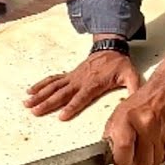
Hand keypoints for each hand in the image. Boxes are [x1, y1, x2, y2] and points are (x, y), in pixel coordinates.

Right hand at [24, 51, 141, 120]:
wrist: (109, 48)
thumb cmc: (119, 64)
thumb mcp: (130, 75)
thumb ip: (133, 88)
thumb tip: (137, 100)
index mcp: (94, 84)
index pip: (80, 97)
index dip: (71, 106)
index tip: (61, 116)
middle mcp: (79, 81)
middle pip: (61, 94)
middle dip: (48, 103)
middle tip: (36, 112)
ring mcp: (72, 77)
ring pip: (53, 87)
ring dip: (40, 95)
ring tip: (27, 104)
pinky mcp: (68, 75)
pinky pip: (52, 80)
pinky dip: (41, 85)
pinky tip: (30, 91)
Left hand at [104, 80, 164, 164]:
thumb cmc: (143, 101)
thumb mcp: (119, 114)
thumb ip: (112, 134)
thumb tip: (108, 154)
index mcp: (128, 118)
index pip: (123, 149)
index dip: (120, 162)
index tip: (120, 164)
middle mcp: (146, 125)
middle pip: (142, 163)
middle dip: (136, 164)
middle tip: (133, 157)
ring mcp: (162, 132)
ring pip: (155, 163)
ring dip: (149, 159)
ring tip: (144, 147)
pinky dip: (160, 154)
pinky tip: (155, 144)